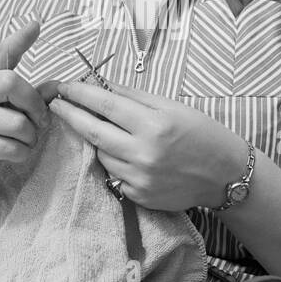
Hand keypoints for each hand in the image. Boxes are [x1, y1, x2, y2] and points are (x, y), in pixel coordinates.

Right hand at [0, 18, 57, 183]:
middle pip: (12, 82)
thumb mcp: (8, 110)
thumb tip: (58, 86)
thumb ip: (32, 97)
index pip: (2, 53)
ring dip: (30, 137)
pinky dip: (21, 153)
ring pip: (16, 123)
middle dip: (35, 105)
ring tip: (26, 140)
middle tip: (40, 120)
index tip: (36, 24)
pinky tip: (15, 153)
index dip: (19, 39)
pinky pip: (9, 147)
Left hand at [47, 79, 247, 211]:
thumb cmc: (201, 134)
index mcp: (153, 125)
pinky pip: (113, 174)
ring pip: (101, 154)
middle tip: (55, 103)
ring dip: (97, 140)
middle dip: (70, 115)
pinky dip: (114, 161)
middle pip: (92, 131)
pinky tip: (127, 154)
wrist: (225, 175)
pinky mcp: (139, 196)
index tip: (64, 86)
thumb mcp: (171, 107)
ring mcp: (139, 178)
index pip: (105, 104)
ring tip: (109, 130)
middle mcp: (144, 153)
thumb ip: (133, 97)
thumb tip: (100, 85)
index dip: (80, 94)